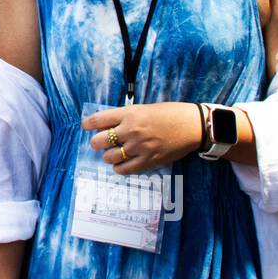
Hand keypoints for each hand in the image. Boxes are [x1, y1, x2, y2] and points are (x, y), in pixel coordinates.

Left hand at [82, 102, 203, 174]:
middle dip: (96, 142)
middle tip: (100, 143)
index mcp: (129, 114)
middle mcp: (131, 130)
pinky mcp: (148, 161)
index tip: (85, 126)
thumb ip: (126, 116)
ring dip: (108, 156)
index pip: (98, 120)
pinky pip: (124, 169)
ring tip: (114, 153)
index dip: (88, 124)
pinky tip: (121, 164)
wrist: (191, 126)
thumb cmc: (169, 114)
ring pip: (109, 157)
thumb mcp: (144, 108)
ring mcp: (139, 147)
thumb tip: (108, 125)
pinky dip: (119, 168)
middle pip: (99, 141)